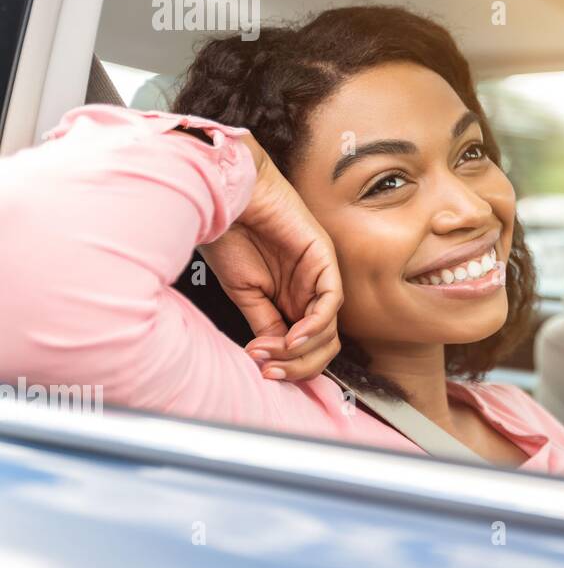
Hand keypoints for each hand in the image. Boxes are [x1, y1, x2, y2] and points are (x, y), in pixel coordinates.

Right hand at [198, 132, 342, 380]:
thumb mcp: (245, 292)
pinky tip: (294, 337)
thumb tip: (271, 356)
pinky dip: (315, 325)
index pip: (305, 345)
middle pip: (323, 343)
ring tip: (274, 354)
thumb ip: (264, 323)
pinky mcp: (324, 259)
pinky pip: (331, 301)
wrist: (227, 196)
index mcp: (290, 298)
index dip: (289, 365)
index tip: (261, 371)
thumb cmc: (231, 234)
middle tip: (269, 371)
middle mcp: (309, 289)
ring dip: (302, 351)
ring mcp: (319, 274)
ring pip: (329, 329)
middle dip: (298, 365)